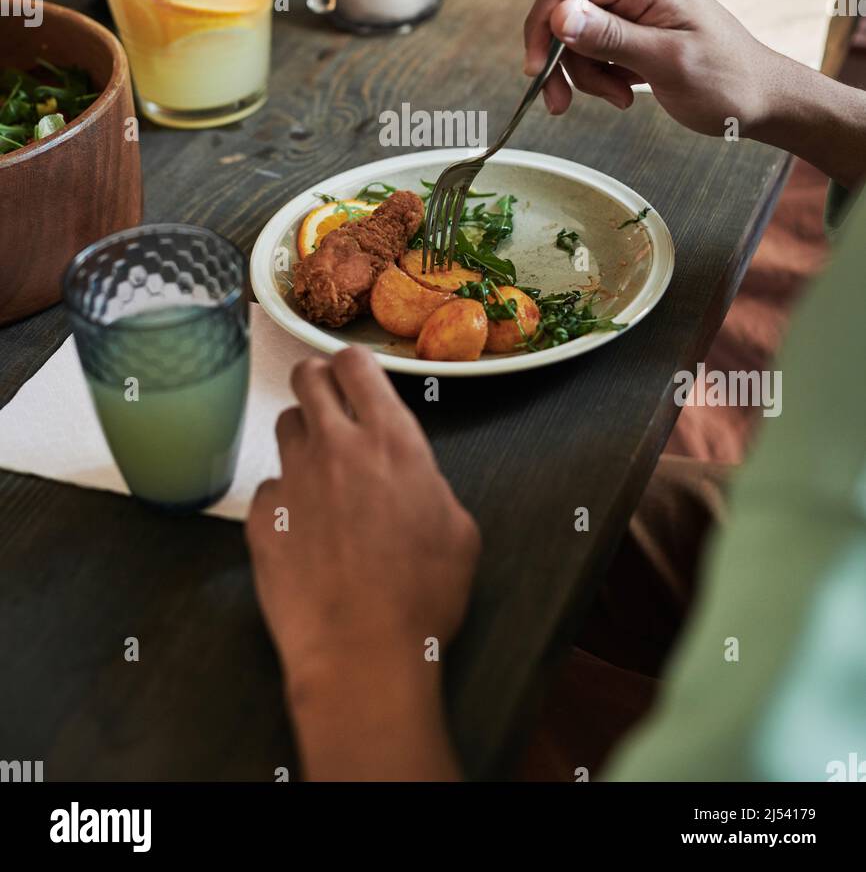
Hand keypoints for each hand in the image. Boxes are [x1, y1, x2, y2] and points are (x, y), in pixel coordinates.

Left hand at [246, 347, 478, 778]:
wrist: (362, 653)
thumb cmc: (423, 597)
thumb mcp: (459, 532)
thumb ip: (430, 485)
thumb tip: (415, 480)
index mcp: (392, 441)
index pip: (358, 364)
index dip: (355, 364)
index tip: (356, 375)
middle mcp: (337, 447)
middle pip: (308, 377)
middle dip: (317, 380)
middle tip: (327, 399)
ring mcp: (294, 479)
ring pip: (285, 425)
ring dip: (302, 435)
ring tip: (319, 467)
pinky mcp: (263, 518)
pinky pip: (268, 488)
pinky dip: (283, 498)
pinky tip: (302, 526)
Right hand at [524, 0, 865, 189]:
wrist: (763, 100)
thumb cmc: (728, 81)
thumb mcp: (667, 62)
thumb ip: (612, 37)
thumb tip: (559, 14)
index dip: (545, 19)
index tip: (539, 66)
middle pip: (567, 7)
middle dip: (560, 55)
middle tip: (560, 102)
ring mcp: (636, 6)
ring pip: (577, 33)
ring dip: (585, 73)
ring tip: (619, 98)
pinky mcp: (636, 29)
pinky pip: (595, 46)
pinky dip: (598, 75)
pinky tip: (624, 93)